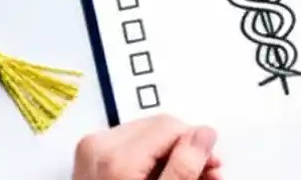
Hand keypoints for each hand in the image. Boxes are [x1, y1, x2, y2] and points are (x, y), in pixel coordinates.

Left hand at [73, 115, 222, 179]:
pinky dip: (150, 158)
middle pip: (159, 127)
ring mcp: (91, 149)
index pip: (170, 126)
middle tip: (204, 175)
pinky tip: (162, 177)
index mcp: (117, 158)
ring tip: (186, 179)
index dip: (196, 145)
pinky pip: (130, 144)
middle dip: (184, 149)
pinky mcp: (90, 155)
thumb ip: (183, 169)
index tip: (210, 166)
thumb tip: (204, 136)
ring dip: (169, 154)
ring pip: (146, 134)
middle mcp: (99, 145)